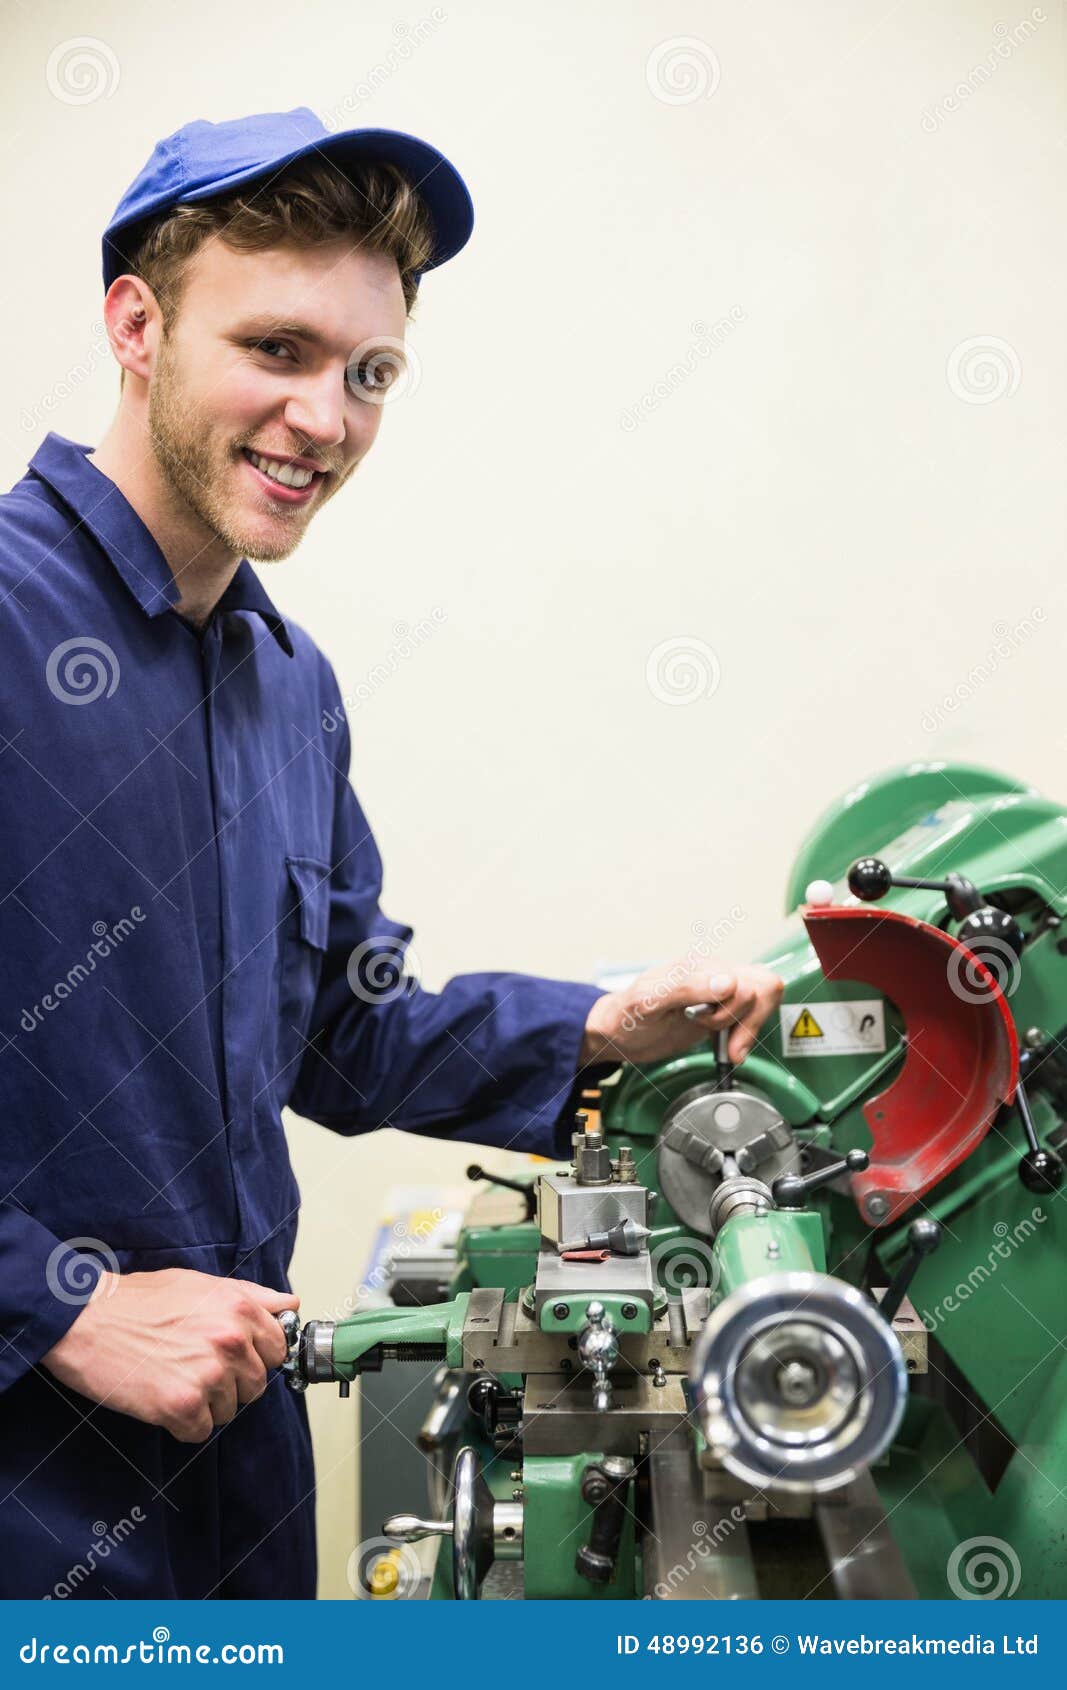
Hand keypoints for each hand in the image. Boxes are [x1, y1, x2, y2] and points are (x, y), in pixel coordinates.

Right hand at [41, 1267, 298, 1443]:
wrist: (86, 1320)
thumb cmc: (139, 1301)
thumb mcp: (202, 1284)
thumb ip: (252, 1296)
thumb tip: (291, 1304)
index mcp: (240, 1309)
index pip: (277, 1350)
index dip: (254, 1357)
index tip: (232, 1358)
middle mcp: (231, 1341)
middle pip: (255, 1385)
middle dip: (230, 1383)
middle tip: (193, 1368)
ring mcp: (208, 1375)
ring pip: (228, 1411)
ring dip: (205, 1404)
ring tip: (173, 1378)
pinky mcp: (181, 1405)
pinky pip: (199, 1431)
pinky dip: (182, 1424)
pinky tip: (161, 1398)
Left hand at [580, 961, 783, 1068]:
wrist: (620, 1034)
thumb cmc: (626, 1017)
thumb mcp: (647, 1002)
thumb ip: (686, 988)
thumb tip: (728, 982)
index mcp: (697, 966)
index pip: (744, 983)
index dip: (731, 1012)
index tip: (706, 1027)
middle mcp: (713, 972)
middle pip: (764, 986)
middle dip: (745, 1020)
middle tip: (719, 1038)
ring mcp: (721, 988)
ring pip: (765, 996)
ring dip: (748, 1026)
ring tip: (725, 1043)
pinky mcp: (724, 1006)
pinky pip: (755, 1012)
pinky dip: (746, 1033)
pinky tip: (726, 1044)